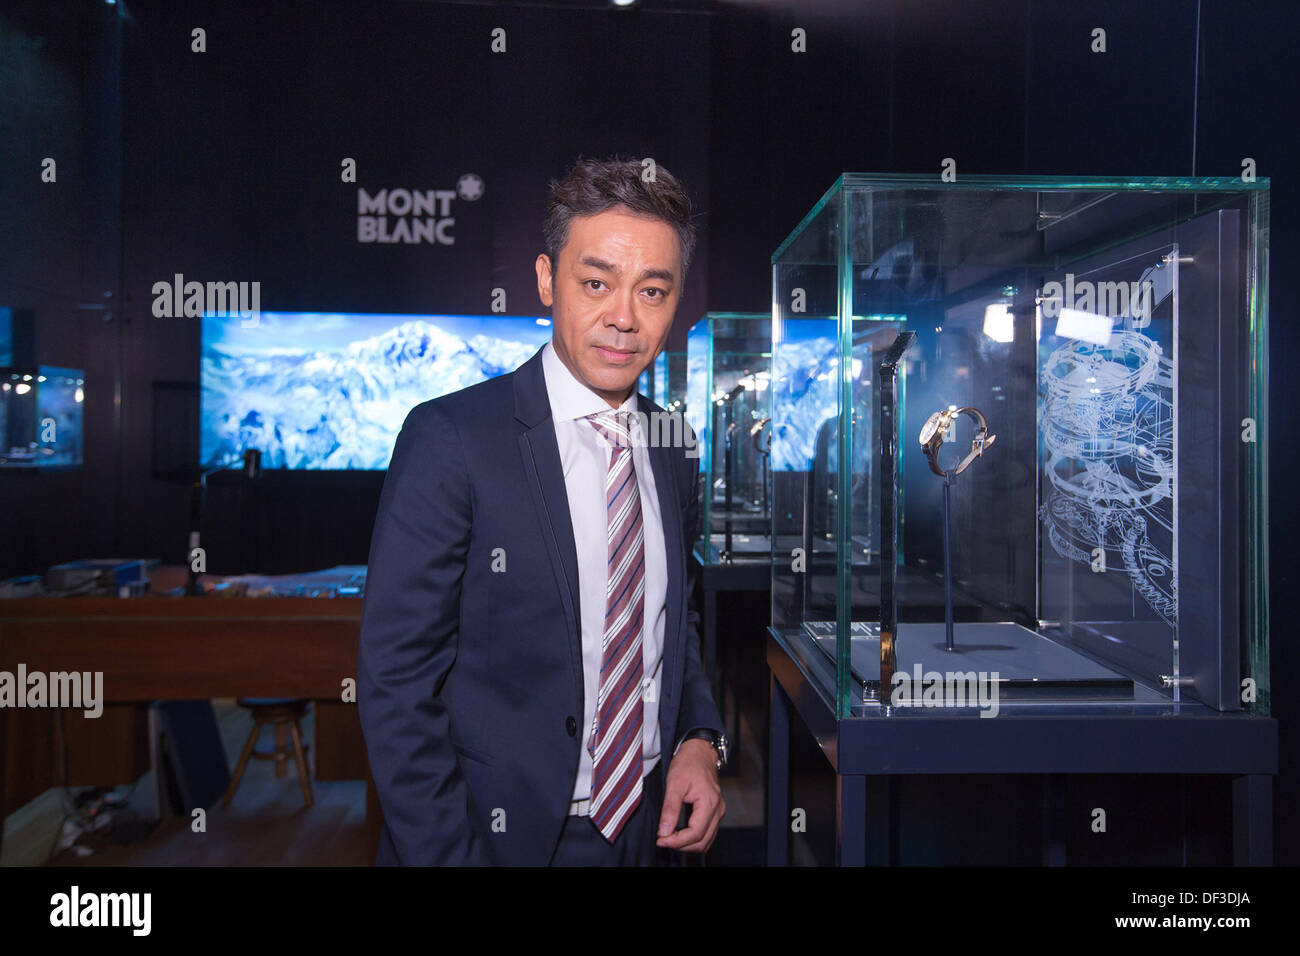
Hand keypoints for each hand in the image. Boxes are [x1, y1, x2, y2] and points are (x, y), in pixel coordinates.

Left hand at [656, 738, 725, 852]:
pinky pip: (707, 833)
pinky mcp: (715, 812)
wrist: (699, 752)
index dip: (677, 841)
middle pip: (702, 841)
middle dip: (681, 845)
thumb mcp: (674, 783)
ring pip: (706, 841)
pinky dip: (694, 839)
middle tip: (662, 840)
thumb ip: (670, 809)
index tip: (661, 840)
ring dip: (688, 845)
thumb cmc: (688, 763)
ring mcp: (718, 811)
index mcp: (709, 803)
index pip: (695, 834)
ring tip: (669, 838)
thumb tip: (664, 831)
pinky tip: (680, 834)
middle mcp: (718, 810)